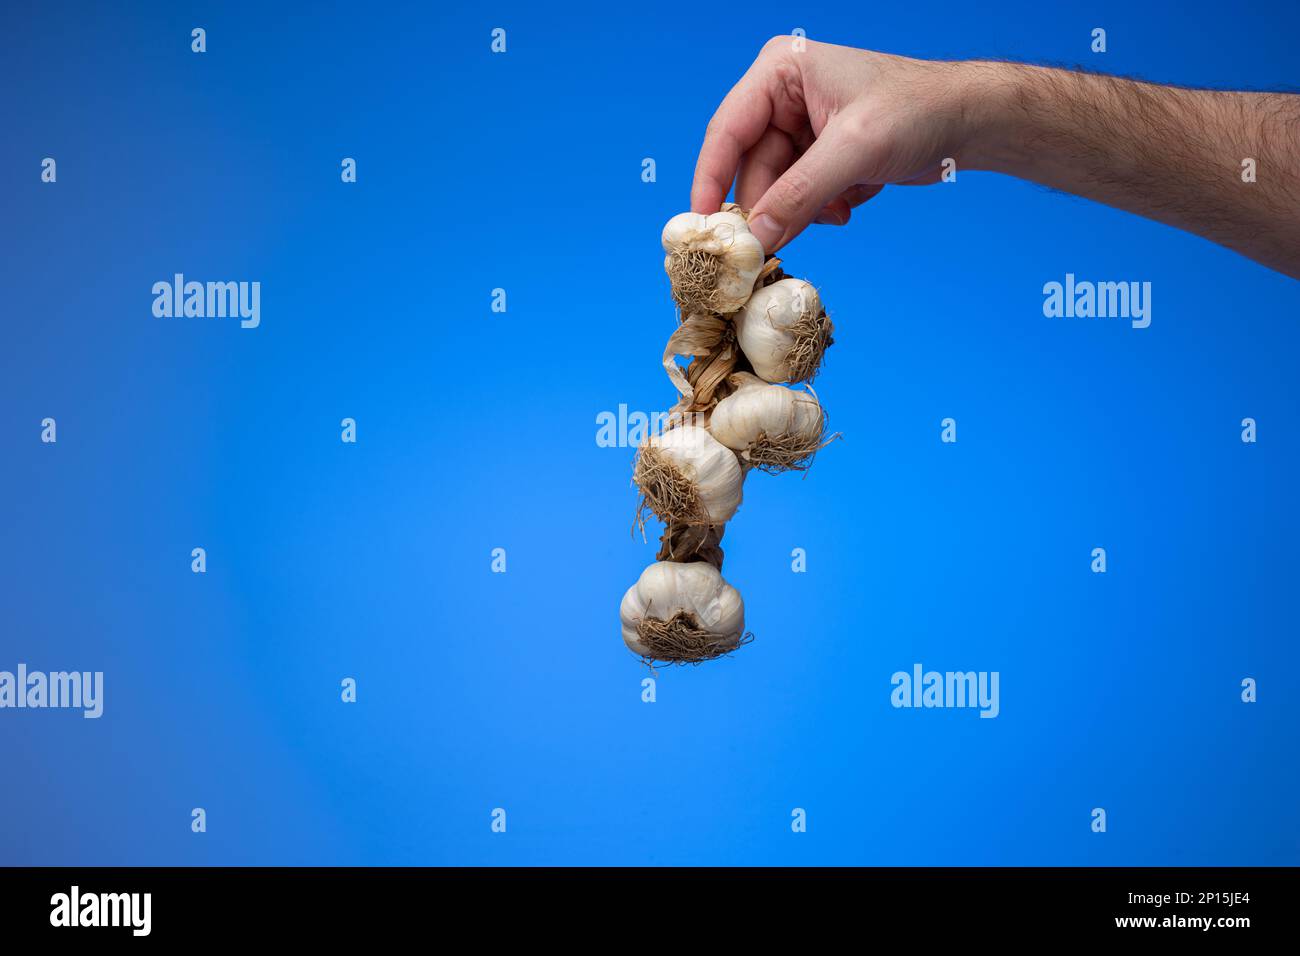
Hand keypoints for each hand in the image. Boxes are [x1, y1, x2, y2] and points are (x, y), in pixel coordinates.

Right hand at [691, 38, 990, 252]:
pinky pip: (798, 197)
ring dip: (804, 210)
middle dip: (771, 207)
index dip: (711, 181)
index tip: (705, 227)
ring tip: (840, 208)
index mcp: (780, 72)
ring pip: (776, 190)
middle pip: (750, 169)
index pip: (727, 132)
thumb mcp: (854, 150)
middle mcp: (782, 97)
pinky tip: (852, 203)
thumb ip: (800, 195)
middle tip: (774, 246)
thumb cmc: (918, 110)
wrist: (967, 119)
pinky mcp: (818, 156)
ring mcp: (799, 129)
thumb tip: (757, 238)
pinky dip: (822, 208)